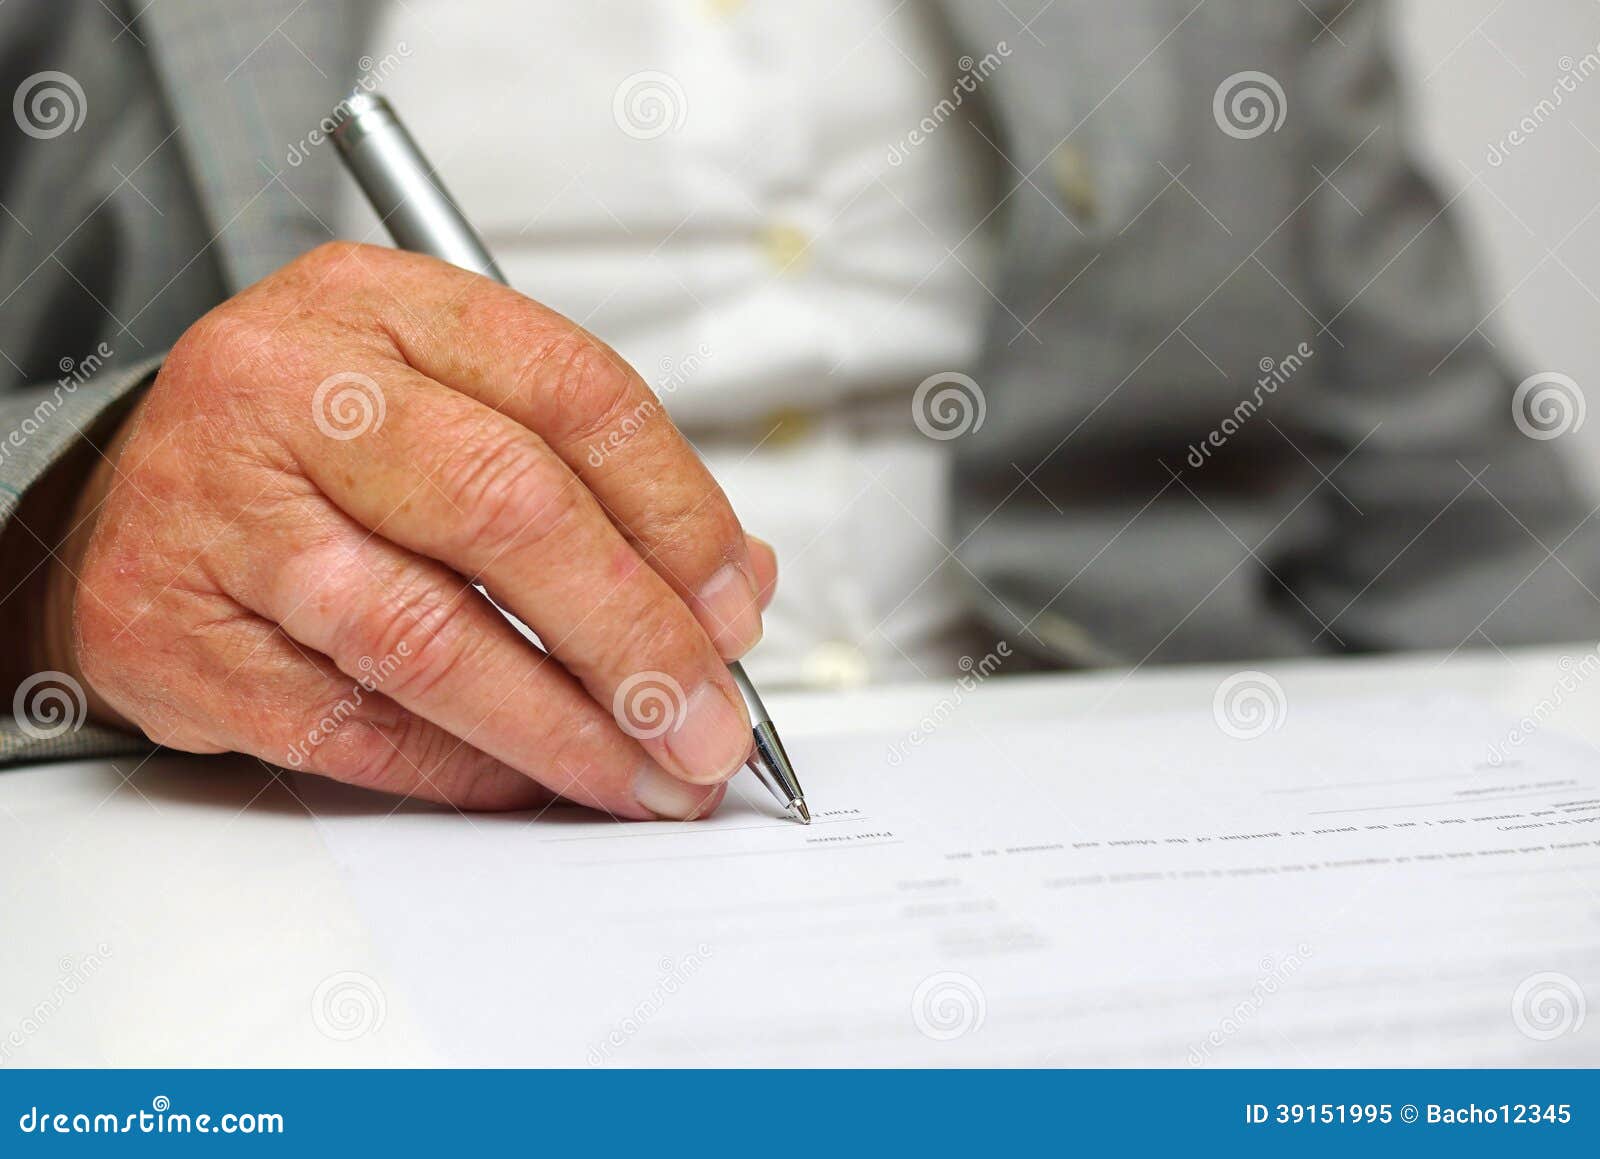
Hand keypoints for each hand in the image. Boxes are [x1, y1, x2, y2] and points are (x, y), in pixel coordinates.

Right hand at [39, 242, 777, 818]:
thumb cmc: (305, 451)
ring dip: (565, 729)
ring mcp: (220, 512)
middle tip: (706, 719)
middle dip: (637, 638)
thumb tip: (731, 587)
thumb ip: (595, 480)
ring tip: (647, 773)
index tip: (734, 608)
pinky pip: (354, 726)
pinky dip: (467, 769)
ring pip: (429, 636)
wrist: (122, 502)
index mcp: (380, 305)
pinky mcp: (175, 635)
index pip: (574, 393)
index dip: (679, 515)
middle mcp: (290, 389)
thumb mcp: (448, 403)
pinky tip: (534, 781)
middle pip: (508, 510)